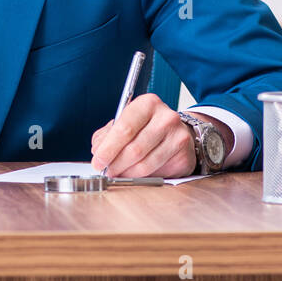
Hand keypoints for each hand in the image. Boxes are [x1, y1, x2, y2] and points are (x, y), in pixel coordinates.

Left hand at [90, 93, 218, 178]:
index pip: (125, 128)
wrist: (177, 132)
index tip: (98, 160)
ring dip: (126, 172)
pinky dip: (140, 176)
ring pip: (145, 164)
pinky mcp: (184, 155)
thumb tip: (97, 151)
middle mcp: (166, 117)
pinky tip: (133, 174)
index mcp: (148, 103)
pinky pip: (156, 172)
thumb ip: (107, 135)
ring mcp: (178, 136)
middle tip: (106, 171)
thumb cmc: (147, 126)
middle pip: (134, 148)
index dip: (108, 148)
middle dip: (115, 163)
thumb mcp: (125, 122)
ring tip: (117, 173)